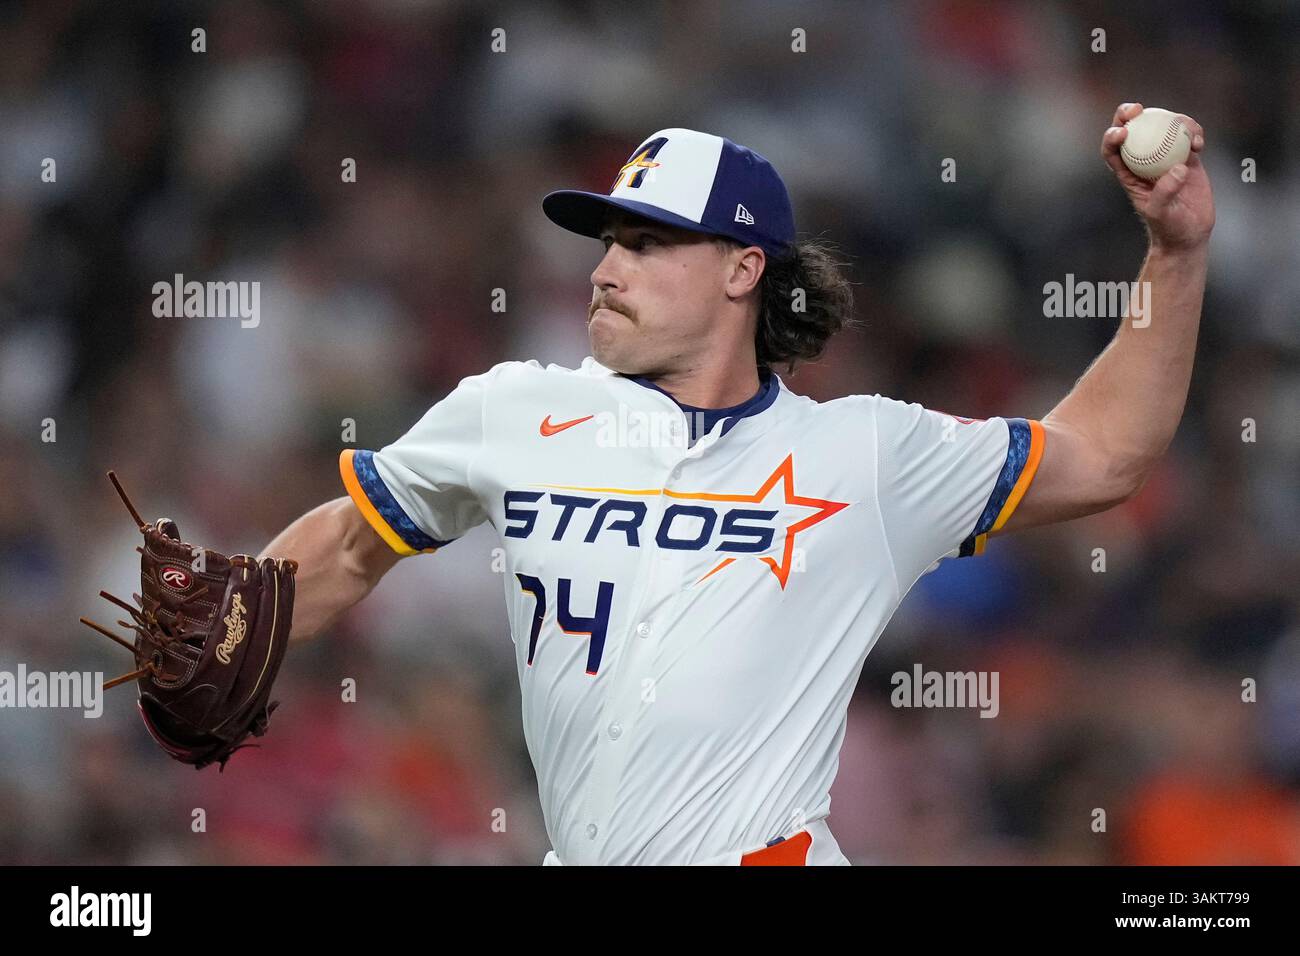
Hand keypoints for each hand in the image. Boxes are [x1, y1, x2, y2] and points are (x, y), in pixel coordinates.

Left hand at [1101, 103, 1214, 251]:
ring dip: (1171, 120)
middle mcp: (1145, 161)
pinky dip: (1193, 132)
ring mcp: (1166, 156)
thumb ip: (1165, 192)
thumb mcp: (1161, 213)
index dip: (1111, 137)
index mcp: (1129, 174)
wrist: (1190, 233)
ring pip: (1163, 127)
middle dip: (1129, 114)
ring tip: (1186, 130)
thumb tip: (1177, 168)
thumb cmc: (1169, 227)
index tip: (1121, 131)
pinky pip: (1188, 136)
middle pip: (1133, 131)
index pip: (1112, 151)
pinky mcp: (1187, 157)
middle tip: (1138, 108)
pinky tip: (1198, 143)